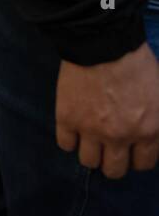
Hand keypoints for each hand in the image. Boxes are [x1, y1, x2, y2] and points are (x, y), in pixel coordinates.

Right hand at [56, 43, 158, 178]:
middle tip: (110, 148)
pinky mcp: (67, 119)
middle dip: (113, 162)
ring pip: (88, 162)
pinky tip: (74, 130)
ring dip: (91, 153)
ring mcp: (91, 130)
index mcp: (149, 131)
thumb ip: (157, 120)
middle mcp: (121, 137)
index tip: (132, 149)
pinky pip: (65, 144)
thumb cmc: (138, 64)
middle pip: (114, 170)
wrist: (105, 45)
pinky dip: (69, 140)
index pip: (144, 164)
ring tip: (90, 140)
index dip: (137, 158)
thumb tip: (151, 134)